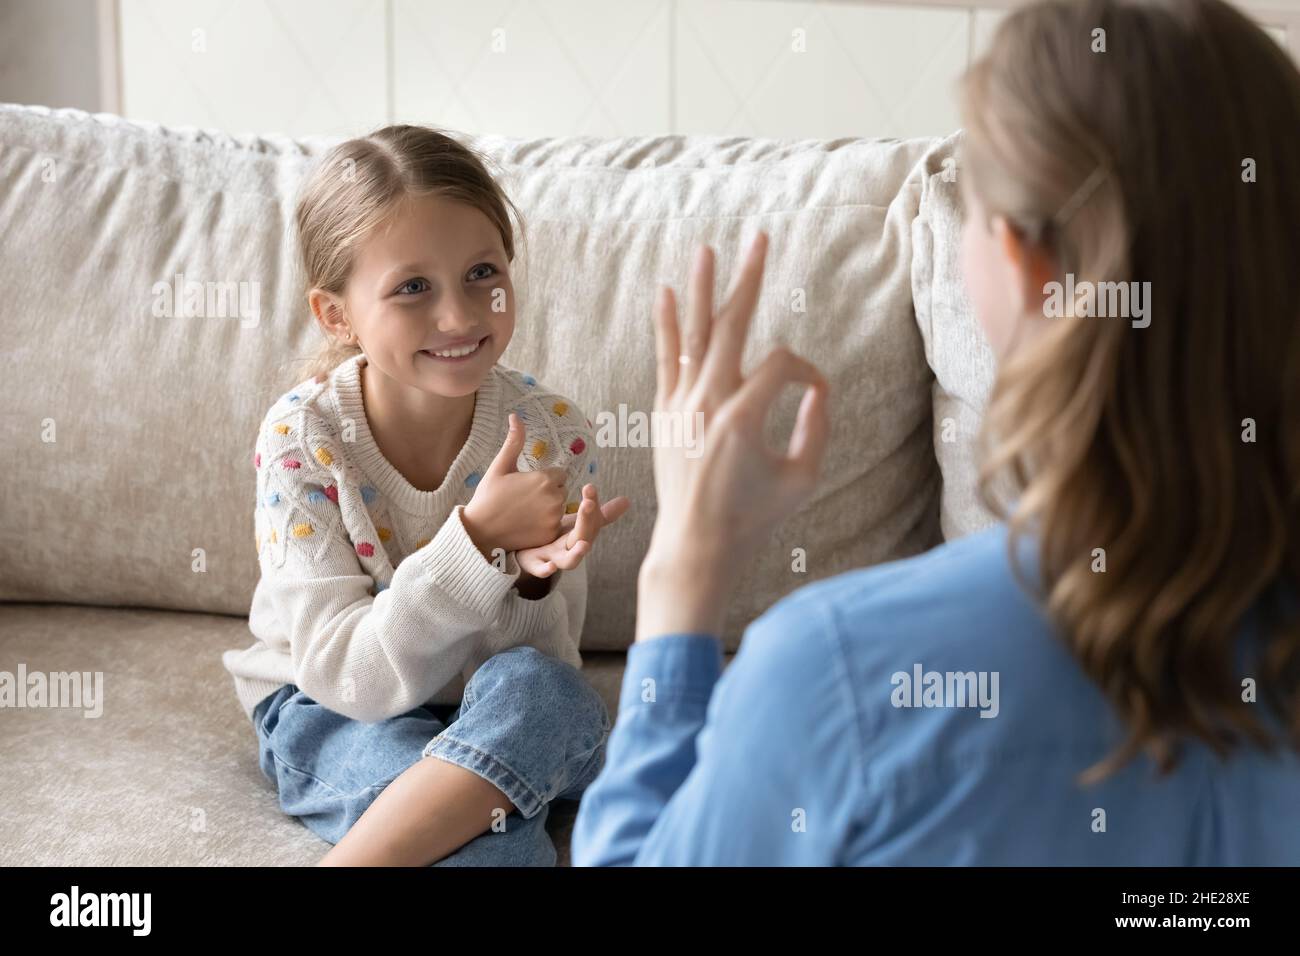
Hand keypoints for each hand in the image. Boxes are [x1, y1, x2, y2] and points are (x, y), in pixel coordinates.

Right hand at [462, 413, 567, 558]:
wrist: (479, 531)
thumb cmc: (488, 496)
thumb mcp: (500, 466)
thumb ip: (514, 441)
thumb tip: (515, 415)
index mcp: (545, 479)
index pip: (559, 473)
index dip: (544, 478)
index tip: (527, 485)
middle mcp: (554, 498)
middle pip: (561, 489)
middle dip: (548, 491)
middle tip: (525, 498)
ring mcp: (553, 518)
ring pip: (560, 507)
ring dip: (549, 508)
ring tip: (526, 511)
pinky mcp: (550, 534)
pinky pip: (556, 524)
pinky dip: (546, 524)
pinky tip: (528, 524)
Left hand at [517, 483, 630, 578]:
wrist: (526, 552)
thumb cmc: (555, 535)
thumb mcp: (576, 521)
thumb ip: (598, 512)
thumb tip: (627, 501)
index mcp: (580, 534)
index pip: (592, 520)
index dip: (593, 507)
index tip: (590, 487)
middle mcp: (570, 547)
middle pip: (583, 536)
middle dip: (587, 521)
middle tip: (588, 503)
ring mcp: (554, 557)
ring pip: (569, 560)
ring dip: (577, 555)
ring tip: (584, 545)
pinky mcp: (536, 564)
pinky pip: (541, 570)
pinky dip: (546, 570)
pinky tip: (550, 566)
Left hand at [637, 233, 829, 640]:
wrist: (697, 543)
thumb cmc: (754, 516)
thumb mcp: (803, 478)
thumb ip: (817, 428)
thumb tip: (817, 387)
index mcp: (744, 418)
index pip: (784, 366)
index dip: (808, 373)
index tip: (817, 394)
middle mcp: (708, 402)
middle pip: (732, 325)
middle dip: (748, 278)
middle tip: (759, 238)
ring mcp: (681, 404)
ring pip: (694, 333)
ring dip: (703, 289)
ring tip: (706, 250)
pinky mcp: (665, 411)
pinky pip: (666, 358)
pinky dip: (666, 325)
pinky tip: (667, 292)